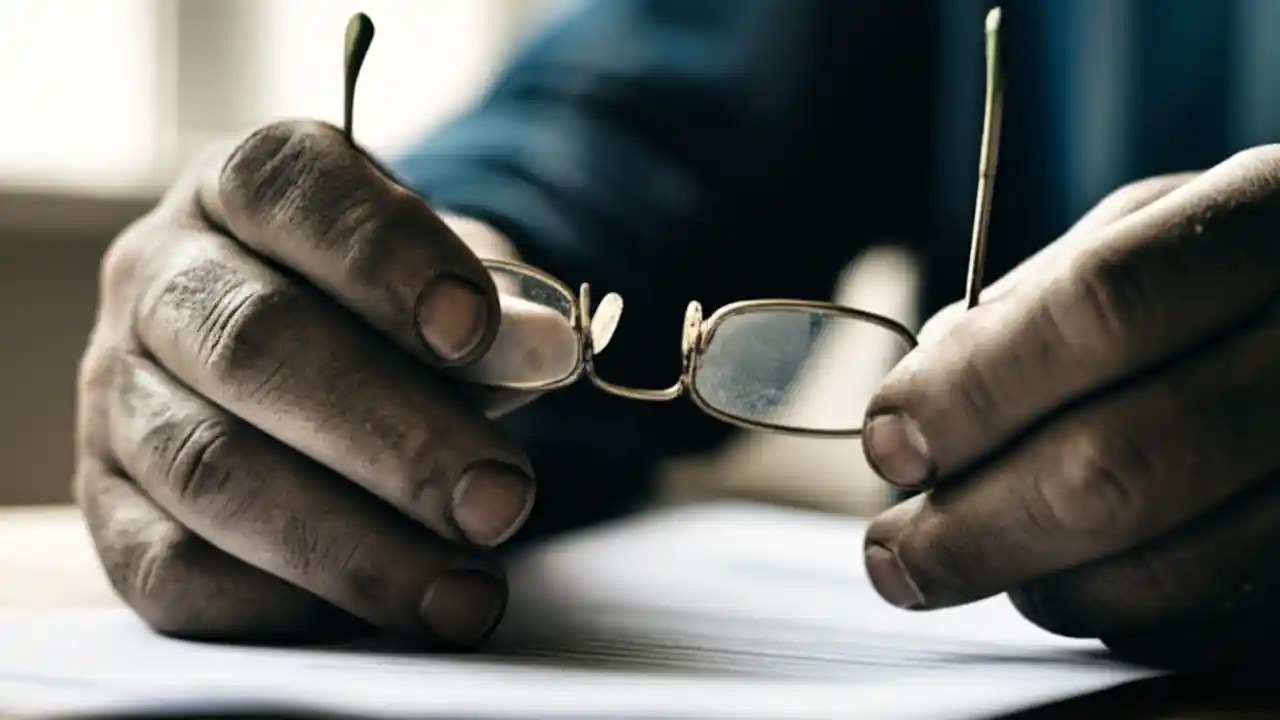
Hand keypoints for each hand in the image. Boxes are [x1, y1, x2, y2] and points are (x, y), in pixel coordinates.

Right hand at [76, 120, 576, 646]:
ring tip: (465, 591)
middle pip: (252, 342)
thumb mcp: (446, 284)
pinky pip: (170, 567)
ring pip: (212, 467)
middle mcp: (158, 277)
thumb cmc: (389, 311)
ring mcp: (115, 392)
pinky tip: (376, 615)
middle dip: (392, 433)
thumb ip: (494, 312)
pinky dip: (280, 601)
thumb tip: (545, 349)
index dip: (383, 257)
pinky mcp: (106, 503)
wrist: (309, 355)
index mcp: (238, 187)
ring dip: (353, 545)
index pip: (288, 189)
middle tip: (502, 498)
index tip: (475, 332)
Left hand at [861, 145, 1279, 666]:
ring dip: (1035, 582)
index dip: (972, 389)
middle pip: (1116, 467)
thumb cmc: (1226, 264)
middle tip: (891, 555)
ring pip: (1166, 568)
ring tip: (974, 562)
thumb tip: (913, 413)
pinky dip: (1116, 610)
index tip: (888, 443)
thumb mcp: (1141, 233)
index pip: (1099, 312)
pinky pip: (1210, 619)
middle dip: (970, 529)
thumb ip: (1027, 307)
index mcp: (1267, 221)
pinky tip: (1076, 573)